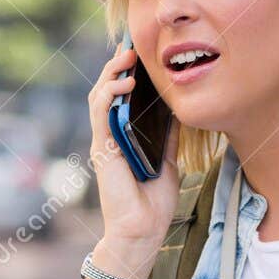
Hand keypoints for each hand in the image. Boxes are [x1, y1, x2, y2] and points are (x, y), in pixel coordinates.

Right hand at [88, 42, 180, 248]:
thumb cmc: (153, 203)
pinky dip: (109, 94)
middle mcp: (110, 137)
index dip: (126, 74)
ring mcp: (104, 142)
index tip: (139, 55)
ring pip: (99, 97)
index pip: (120, 99)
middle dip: (117, 66)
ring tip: (128, 57)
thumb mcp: (167, 162)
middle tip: (132, 47)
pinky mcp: (102, 149)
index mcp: (123, 138)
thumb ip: (167, 138)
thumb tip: (178, 113)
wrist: (142, 230)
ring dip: (111, 73)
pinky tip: (124, 83)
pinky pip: (100, 113)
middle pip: (107, 92)